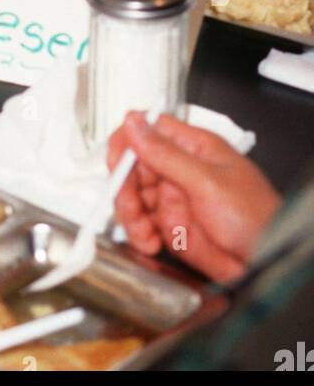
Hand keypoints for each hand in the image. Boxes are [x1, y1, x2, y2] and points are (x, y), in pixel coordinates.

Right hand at [107, 111, 281, 280]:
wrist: (269, 263)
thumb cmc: (257, 217)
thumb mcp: (207, 182)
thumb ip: (166, 154)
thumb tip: (135, 122)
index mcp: (191, 148)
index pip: (147, 131)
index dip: (126, 144)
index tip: (117, 165)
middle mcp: (179, 170)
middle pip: (133, 167)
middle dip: (124, 189)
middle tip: (130, 210)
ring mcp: (174, 199)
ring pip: (133, 198)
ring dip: (130, 216)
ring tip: (144, 234)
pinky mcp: (171, 226)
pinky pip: (142, 225)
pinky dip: (139, 235)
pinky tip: (150, 244)